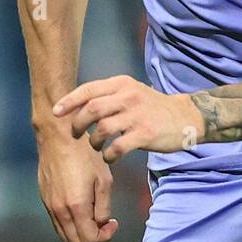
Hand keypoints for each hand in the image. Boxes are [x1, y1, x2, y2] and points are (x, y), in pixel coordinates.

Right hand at [36, 128, 117, 241]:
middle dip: (93, 239)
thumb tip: (101, 223)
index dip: (105, 237)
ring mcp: (49, 205)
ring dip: (80, 233)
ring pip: (64, 234)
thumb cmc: (85, 154)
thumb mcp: (104, 179)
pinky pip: (57, 221)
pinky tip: (81, 206)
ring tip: (94, 216)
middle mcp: (59, 211)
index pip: (89, 240)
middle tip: (105, 224)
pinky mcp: (44, 198)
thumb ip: (103, 207)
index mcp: (75, 207)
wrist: (59, 135)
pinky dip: (70, 223)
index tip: (113, 222)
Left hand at [54, 75, 205, 163]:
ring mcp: (137, 115)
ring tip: (95, 146)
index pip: (89, 89)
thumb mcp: (132, 92)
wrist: (186, 117)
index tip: (55, 111)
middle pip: (92, 109)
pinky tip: (110, 157)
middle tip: (76, 134)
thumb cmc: (153, 107)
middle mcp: (128, 96)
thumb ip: (110, 95)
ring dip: (93, 141)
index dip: (69, 101)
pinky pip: (117, 147)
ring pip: (102, 128)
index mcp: (122, 84)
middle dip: (78, 123)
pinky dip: (109, 155)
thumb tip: (79, 105)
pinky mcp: (145, 133)